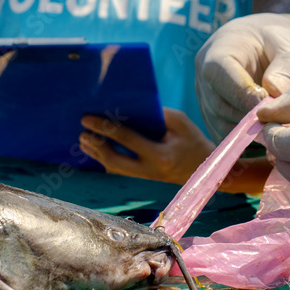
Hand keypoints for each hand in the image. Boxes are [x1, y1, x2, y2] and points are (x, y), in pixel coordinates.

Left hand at [79, 109, 216, 185]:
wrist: (207, 171)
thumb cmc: (193, 142)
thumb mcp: (180, 122)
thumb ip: (156, 115)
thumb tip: (130, 108)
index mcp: (160, 155)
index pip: (126, 139)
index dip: (105, 128)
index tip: (87, 119)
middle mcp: (150, 171)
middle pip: (114, 161)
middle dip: (96, 146)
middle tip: (82, 133)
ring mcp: (146, 179)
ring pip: (114, 170)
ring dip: (97, 155)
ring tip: (83, 141)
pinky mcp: (144, 181)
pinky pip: (120, 173)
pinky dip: (106, 162)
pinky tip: (95, 152)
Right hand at [195, 13, 289, 140]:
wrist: (274, 45)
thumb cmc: (284, 41)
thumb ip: (288, 69)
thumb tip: (275, 95)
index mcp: (218, 51)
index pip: (219, 75)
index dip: (245, 95)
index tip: (275, 108)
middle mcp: (203, 78)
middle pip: (220, 106)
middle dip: (252, 119)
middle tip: (285, 125)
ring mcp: (206, 101)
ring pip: (222, 127)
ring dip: (252, 134)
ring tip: (282, 130)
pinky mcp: (214, 119)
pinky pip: (227, 139)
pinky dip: (249, 143)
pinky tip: (273, 136)